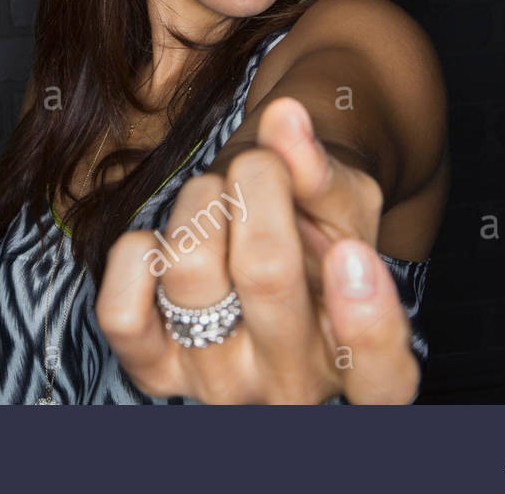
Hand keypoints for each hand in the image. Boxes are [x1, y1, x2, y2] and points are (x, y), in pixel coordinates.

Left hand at [95, 96, 419, 403]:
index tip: (350, 253)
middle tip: (260, 167)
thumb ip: (319, 167)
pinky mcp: (154, 374)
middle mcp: (293, 387)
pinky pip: (122, 313)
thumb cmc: (310, 227)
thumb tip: (286, 118)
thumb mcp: (338, 201)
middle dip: (258, 185)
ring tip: (214, 201)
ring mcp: (219, 385)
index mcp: (359, 358)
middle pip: (267, 274)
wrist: (256, 251)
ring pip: (190, 272)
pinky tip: (159, 244)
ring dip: (199, 205)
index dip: (366, 318)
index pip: (382, 375)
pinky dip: (134, 256)